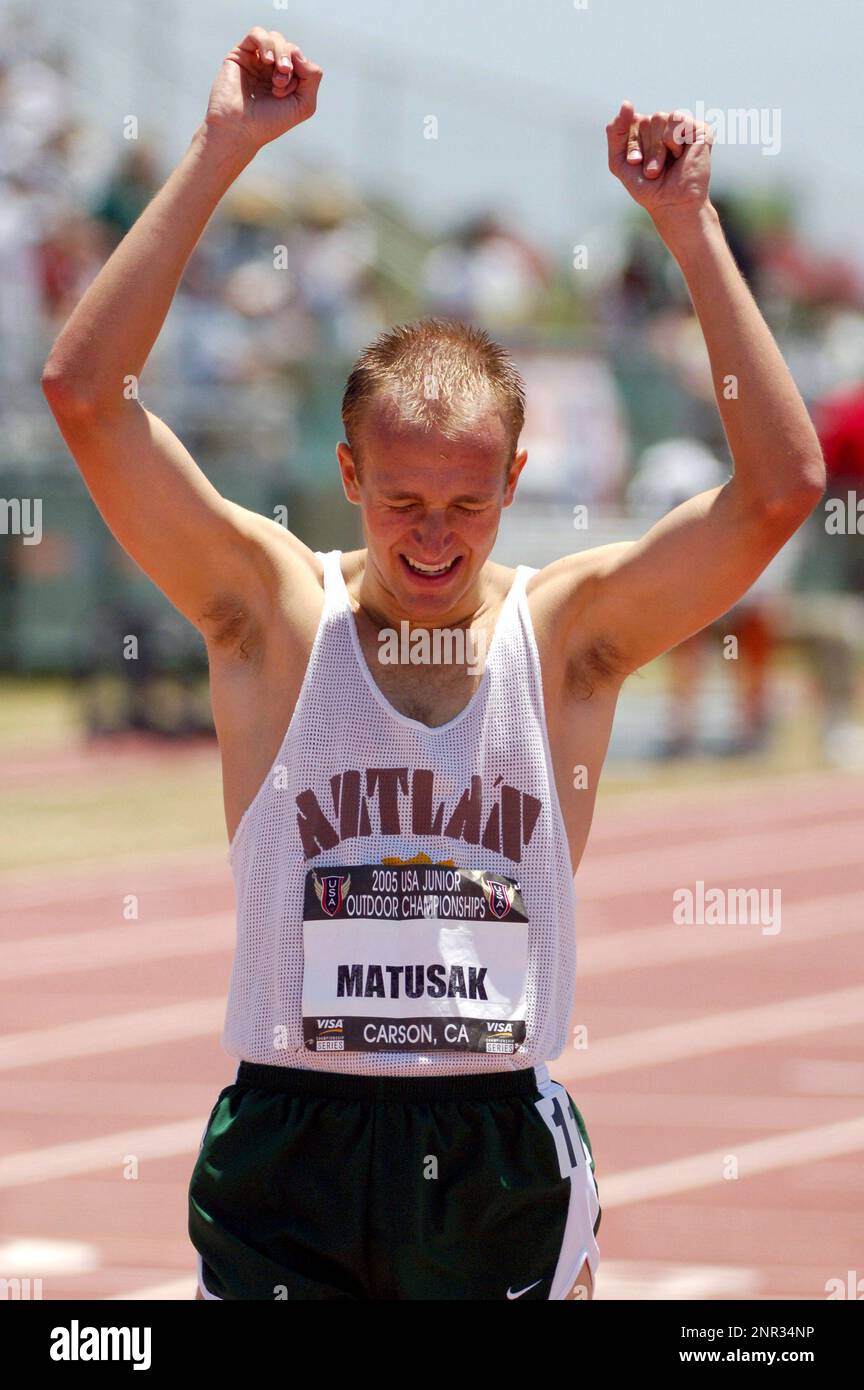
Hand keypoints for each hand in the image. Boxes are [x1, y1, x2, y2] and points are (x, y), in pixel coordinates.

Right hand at [204, 27, 322, 150]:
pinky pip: (257, 33)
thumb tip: (299, 52)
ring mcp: (256, 60)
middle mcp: (272, 69)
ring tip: (274, 75)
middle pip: (290, 48)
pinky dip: (266, 42)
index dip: (301, 72)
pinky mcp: (240, 54)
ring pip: (276, 38)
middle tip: (280, 82)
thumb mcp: (304, 104)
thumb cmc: (269, 122)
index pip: (302, 61)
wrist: (240, 129)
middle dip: (290, 62)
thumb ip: (313, 76)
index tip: (288, 93)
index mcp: (288, 81)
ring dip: (281, 53)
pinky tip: (266, 60)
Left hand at [606, 101, 713, 223]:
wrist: (671, 204)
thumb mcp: (619, 162)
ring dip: (657, 149)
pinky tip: (680, 154)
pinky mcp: (699, 129)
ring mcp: (681, 127)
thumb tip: (626, 103)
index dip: (631, 146)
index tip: (635, 164)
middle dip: (646, 150)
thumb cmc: (647, 188)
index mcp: (645, 131)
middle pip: (646, 120)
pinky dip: (673, 140)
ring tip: (665, 166)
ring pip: (659, 117)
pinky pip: (677, 119)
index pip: (630, 121)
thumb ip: (615, 133)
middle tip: (653, 171)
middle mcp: (663, 126)